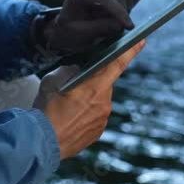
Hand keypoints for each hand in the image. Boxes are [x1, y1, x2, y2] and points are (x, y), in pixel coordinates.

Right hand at [34, 39, 145, 158]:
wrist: (41, 143)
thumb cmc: (46, 109)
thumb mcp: (52, 80)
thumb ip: (69, 71)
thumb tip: (77, 70)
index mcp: (95, 87)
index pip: (118, 64)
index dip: (131, 51)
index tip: (142, 40)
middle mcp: (104, 103)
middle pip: (105, 84)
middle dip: (94, 81)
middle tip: (75, 86)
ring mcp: (103, 120)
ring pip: (100, 101)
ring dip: (89, 99)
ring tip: (68, 106)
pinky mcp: (98, 133)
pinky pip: (96, 117)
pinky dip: (86, 114)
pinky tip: (71, 118)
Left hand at [44, 0, 142, 54]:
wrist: (66, 29)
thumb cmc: (69, 32)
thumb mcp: (80, 34)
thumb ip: (100, 28)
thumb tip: (120, 24)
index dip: (119, 11)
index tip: (128, 26)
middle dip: (123, 13)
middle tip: (116, 30)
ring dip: (127, 10)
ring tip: (114, 24)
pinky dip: (132, 3)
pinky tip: (123, 16)